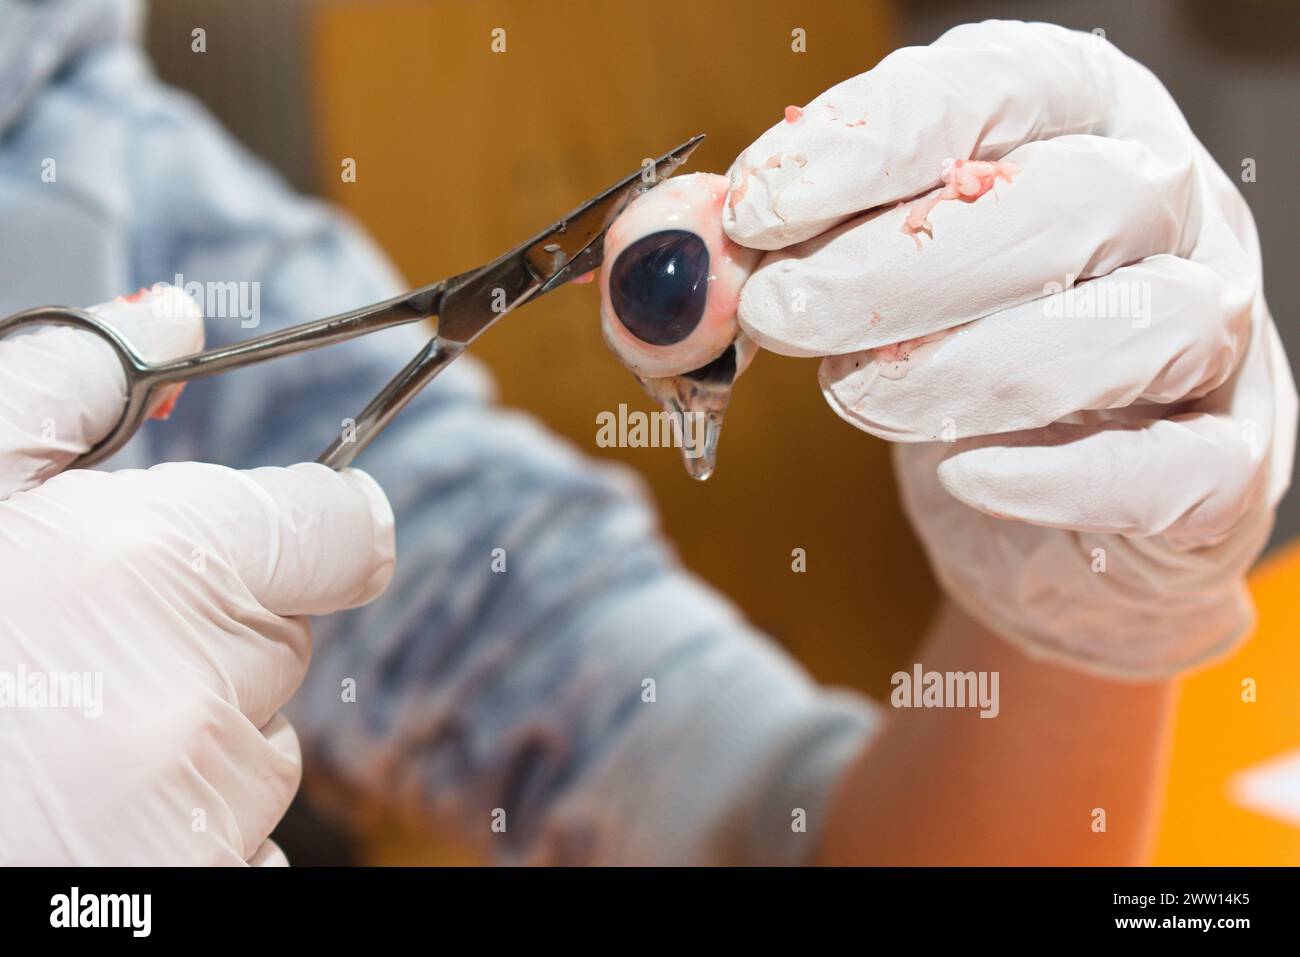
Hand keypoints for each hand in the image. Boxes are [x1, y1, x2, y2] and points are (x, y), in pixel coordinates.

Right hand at [0, 287, 394, 862]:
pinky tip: (74, 824)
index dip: (310, 531)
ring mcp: (206, 817)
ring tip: (54, 743)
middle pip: (284, 641)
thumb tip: (173, 320)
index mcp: (159, 569)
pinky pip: (238, 845)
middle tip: (77, 655)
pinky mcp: (201, 894)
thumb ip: (62, 389)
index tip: (275, 539)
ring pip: (256, 747)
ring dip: (187, 738)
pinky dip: (179, 829)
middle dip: (210, 637)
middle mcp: (205, 698)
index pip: (344, 531)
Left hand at [723, 21, 1296, 677]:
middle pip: (1070, 202)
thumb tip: (677, 249)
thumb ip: (787, 255)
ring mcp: (1219, 340)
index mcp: (1083, 126)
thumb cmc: (962, 363)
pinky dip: (1057, 473)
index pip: (1001, 88)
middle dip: (899, 264)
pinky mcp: (1226, 465)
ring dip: (967, 366)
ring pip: (1136, 326)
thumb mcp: (874, 282)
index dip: (873, 142)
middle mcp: (1171, 213)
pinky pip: (1171, 465)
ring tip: (856, 396)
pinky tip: (963, 471)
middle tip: (783, 314)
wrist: (1058, 508)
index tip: (759, 208)